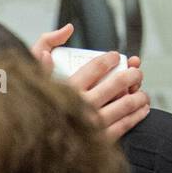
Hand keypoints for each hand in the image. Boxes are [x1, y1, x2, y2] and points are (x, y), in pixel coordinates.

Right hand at [30, 25, 150, 139]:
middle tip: (136, 71)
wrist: (34, 143)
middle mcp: (81, 106)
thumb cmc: (32, 103)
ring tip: (142, 91)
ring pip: (125, 105)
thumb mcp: (29, 70)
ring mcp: (92, 125)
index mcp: (67, 88)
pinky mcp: (99, 141)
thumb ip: (45, 44)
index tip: (115, 56)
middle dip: (132, 75)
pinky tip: (142, 108)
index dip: (110, 59)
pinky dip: (137, 115)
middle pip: (116, 84)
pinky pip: (124, 125)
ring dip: (139, 96)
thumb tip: (68, 29)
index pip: (96, 67)